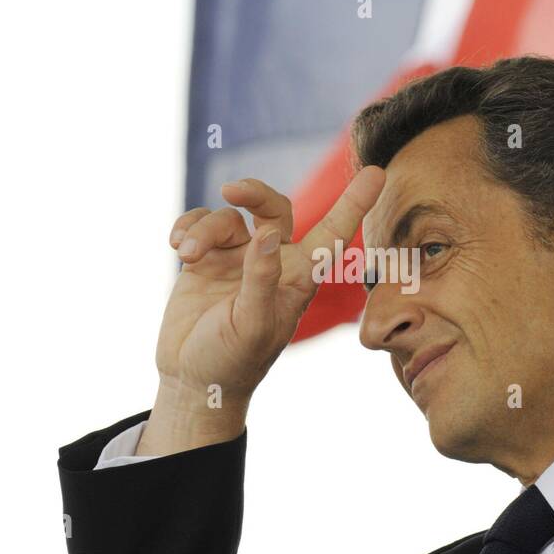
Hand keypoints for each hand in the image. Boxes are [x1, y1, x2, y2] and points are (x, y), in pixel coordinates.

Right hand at [153, 166, 385, 407]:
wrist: (192, 379)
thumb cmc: (232, 361)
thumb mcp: (251, 325)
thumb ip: (261, 280)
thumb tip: (267, 235)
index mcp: (297, 279)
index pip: (331, 235)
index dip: (354, 204)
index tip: (376, 173)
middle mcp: (271, 262)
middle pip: (273, 208)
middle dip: (254, 192)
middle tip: (232, 190)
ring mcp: (237, 259)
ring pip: (228, 218)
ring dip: (205, 228)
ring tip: (187, 252)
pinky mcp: (206, 260)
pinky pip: (200, 225)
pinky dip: (188, 227)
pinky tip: (177, 245)